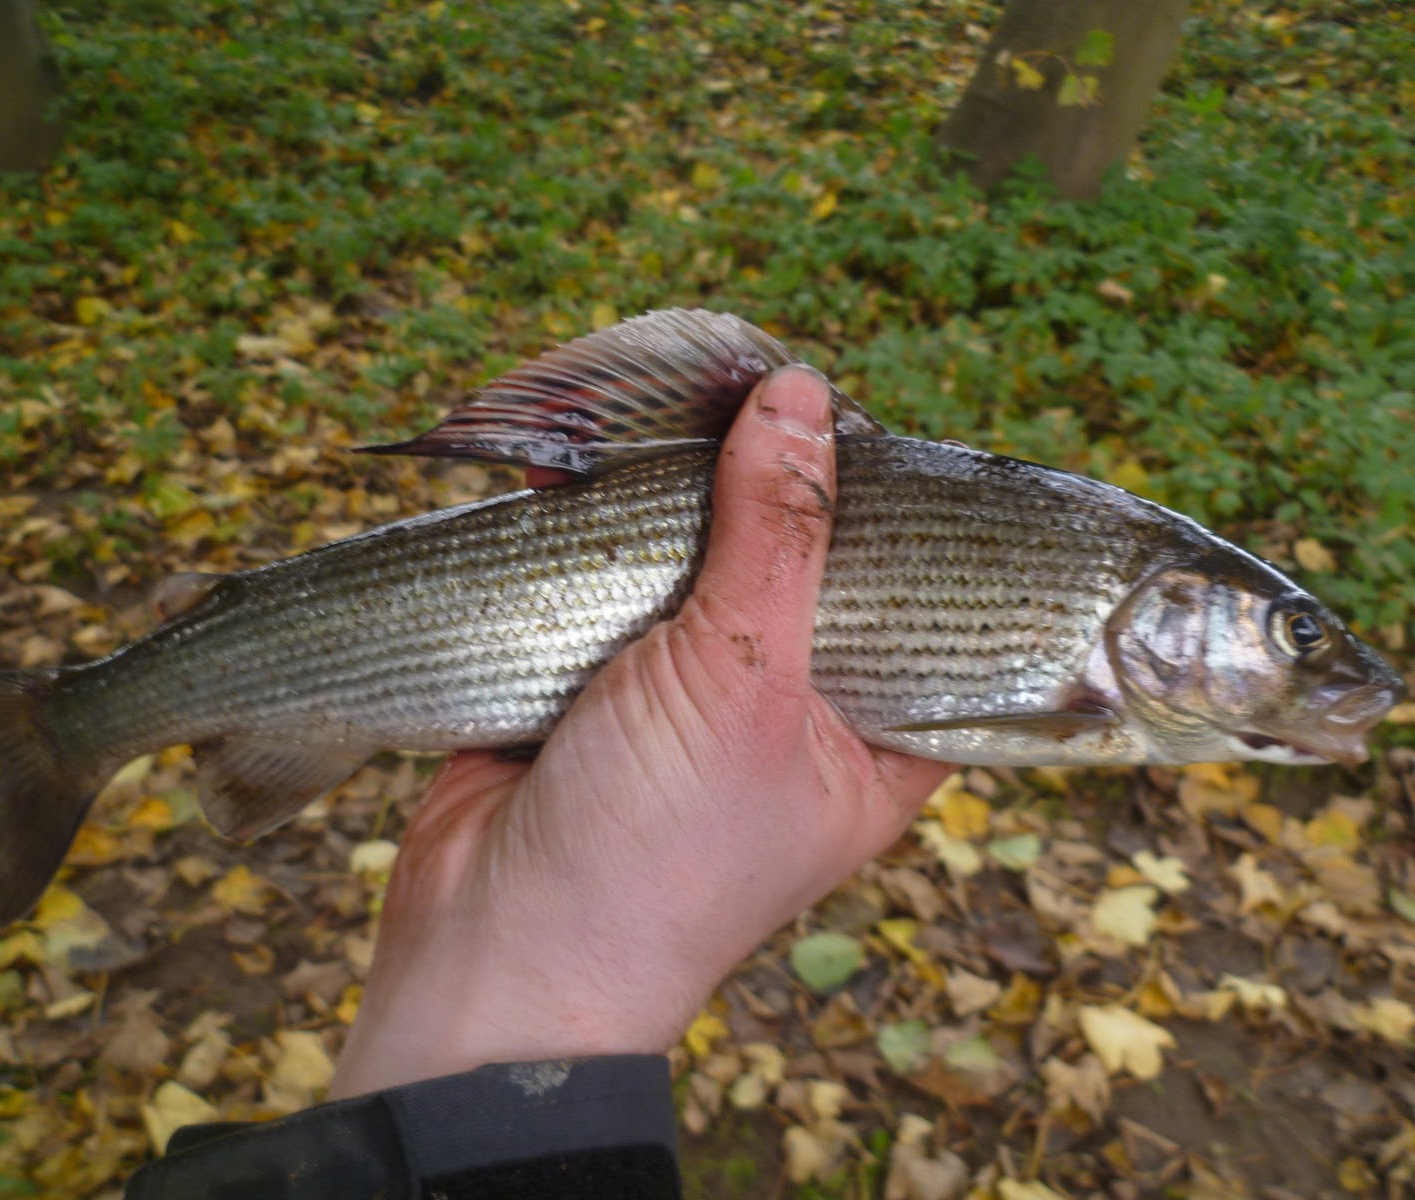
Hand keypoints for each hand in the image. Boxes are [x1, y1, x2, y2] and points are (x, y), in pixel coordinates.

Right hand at [329, 365, 952, 1098]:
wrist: (496, 954)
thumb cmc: (659, 852)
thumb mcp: (744, 682)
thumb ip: (776, 536)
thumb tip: (799, 395)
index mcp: (873, 733)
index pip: (918, 598)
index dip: (896, 507)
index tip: (863, 414)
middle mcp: (790, 707)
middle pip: (797, 562)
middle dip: (763, 478)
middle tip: (746, 379)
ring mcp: (687, 692)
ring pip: (693, 561)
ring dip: (665, 490)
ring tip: (656, 403)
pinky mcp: (597, 679)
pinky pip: (604, 580)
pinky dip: (583, 524)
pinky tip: (569, 461)